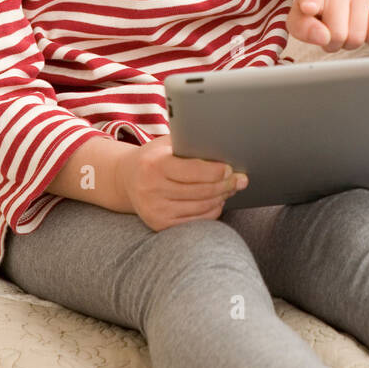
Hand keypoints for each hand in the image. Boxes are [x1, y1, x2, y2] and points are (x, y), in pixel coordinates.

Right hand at [112, 136, 248, 230]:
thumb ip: (190, 143)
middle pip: (201, 191)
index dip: (217, 171)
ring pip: (201, 207)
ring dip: (221, 197)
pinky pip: (196, 220)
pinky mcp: (159, 224)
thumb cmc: (155, 157)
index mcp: (154, 165)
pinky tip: (218, 200)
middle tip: (241, 179)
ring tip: (231, 188)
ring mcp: (155, 210)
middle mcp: (151, 189)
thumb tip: (224, 145)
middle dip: (226, 185)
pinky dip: (212, 210)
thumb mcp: (166, 143)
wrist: (127, 178)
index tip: (231, 168)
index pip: (194, 171)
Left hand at [286, 0, 368, 51]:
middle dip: (334, 43)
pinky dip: (368, 38)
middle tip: (331, 33)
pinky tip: (362, 26)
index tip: (308, 8)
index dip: (310, 3)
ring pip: (357, 37)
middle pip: (337, 34)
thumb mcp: (302, 17)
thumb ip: (303, 28)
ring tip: (345, 29)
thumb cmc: (322, 10)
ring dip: (350, 42)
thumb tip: (323, 37)